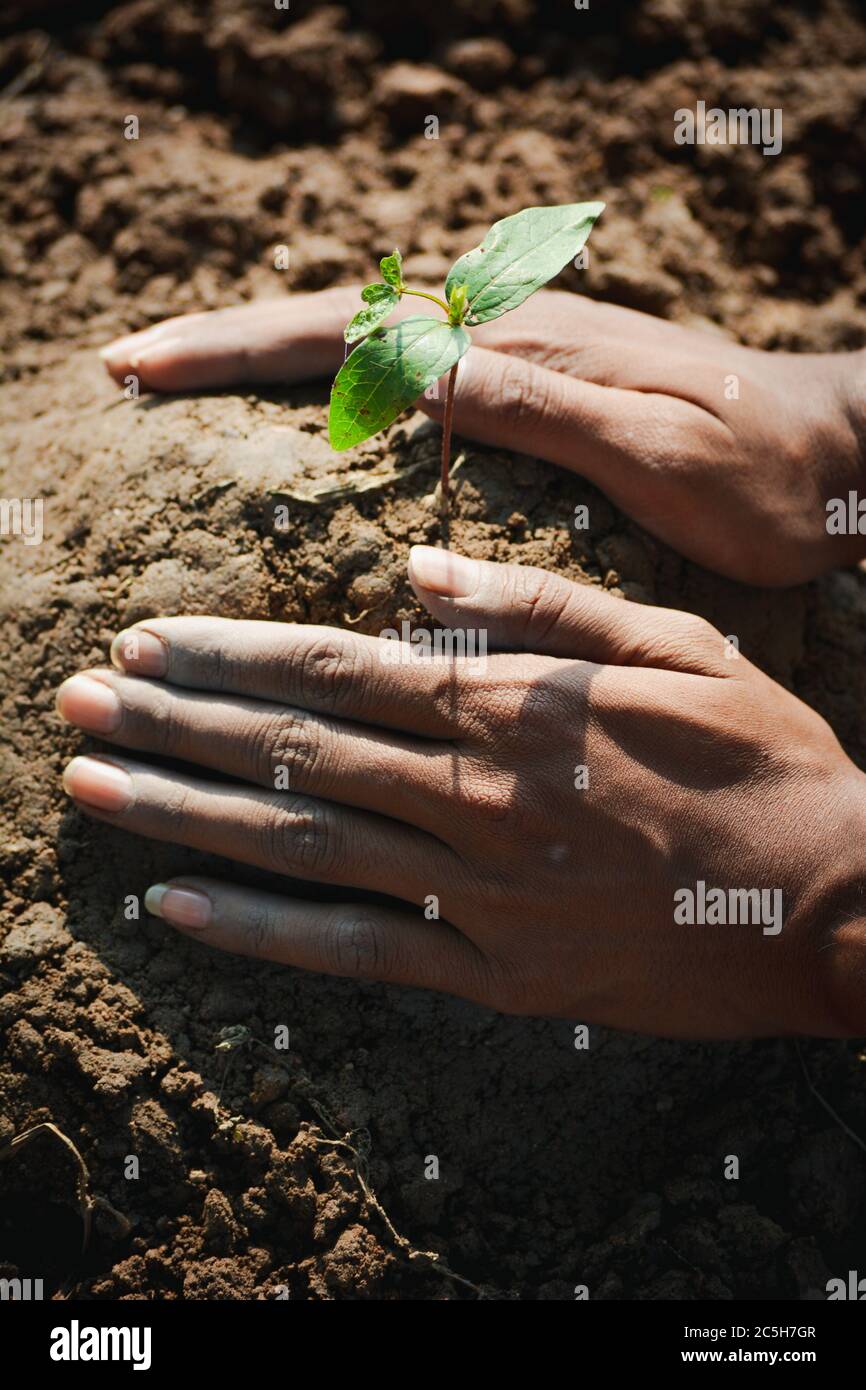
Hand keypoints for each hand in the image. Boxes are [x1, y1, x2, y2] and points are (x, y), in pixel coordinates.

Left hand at [57, 551, 865, 1038]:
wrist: (834, 906)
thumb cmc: (761, 763)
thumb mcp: (675, 649)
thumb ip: (543, 607)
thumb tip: (416, 577)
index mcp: (517, 707)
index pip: (339, 670)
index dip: (231, 654)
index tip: (149, 639)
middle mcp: (478, 796)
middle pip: (296, 749)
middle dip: (177, 721)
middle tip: (80, 701)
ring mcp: (480, 894)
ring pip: (303, 842)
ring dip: (188, 811)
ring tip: (93, 787)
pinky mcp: (496, 975)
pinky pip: (357, 951)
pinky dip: (261, 930)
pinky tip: (178, 906)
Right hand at [100, 288, 865, 585]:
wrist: (838, 459)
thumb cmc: (759, 473)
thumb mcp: (657, 448)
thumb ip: (540, 404)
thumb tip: (415, 366)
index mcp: (525, 348)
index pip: (357, 335)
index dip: (244, 350)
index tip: (148, 366)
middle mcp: (513, 338)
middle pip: (342, 325)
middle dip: (229, 344)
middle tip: (131, 367)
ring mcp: (524, 358)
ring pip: (371, 344)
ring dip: (274, 358)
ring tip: (189, 383)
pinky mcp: (541, 387)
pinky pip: (414, 376)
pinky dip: (342, 384)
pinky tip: (314, 411)